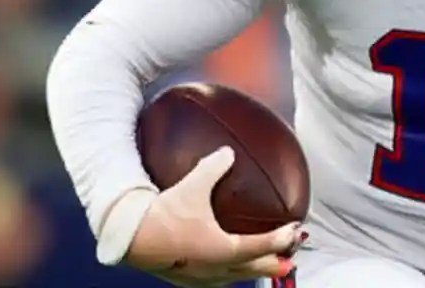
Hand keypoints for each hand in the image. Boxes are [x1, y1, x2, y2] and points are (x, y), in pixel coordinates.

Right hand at [126, 146, 303, 286]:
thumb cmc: (162, 213)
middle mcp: (215, 268)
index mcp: (223, 249)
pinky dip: (231, 271)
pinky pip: (216, 279)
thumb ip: (213, 167)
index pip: (261, 246)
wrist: (129, 237)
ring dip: (254, 268)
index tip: (296, 229)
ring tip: (267, 263)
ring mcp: (200, 277)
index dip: (282, 239)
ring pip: (235, 276)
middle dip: (277, 261)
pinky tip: (227, 264)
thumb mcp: (192, 185)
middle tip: (293, 256)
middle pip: (254, 267)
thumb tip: (228, 151)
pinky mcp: (185, 279)